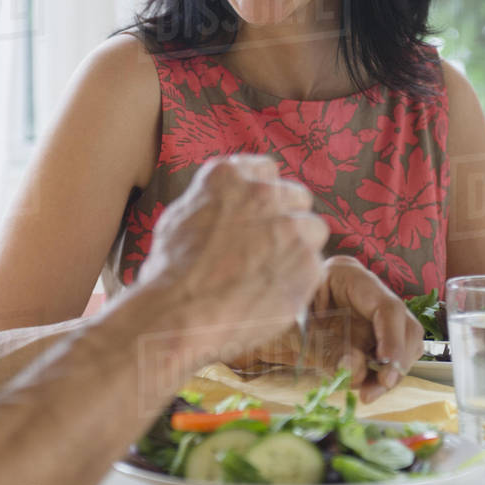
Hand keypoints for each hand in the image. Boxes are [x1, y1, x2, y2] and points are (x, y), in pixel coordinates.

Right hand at [138, 155, 328, 357]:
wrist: (180, 314)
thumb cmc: (170, 272)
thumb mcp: (179, 217)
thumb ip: (212, 201)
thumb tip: (224, 204)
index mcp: (229, 176)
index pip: (265, 170)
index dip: (264, 195)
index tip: (259, 213)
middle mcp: (264, 194)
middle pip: (296, 195)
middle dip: (287, 216)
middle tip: (268, 245)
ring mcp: (291, 228)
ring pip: (312, 229)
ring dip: (299, 245)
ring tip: (273, 272)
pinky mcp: (308, 264)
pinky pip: (314, 267)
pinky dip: (299, 280)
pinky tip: (274, 295)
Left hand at [227, 256, 423, 402]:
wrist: (257, 321)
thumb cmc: (271, 316)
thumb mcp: (291, 331)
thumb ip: (324, 349)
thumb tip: (357, 369)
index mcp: (347, 276)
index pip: (387, 306)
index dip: (392, 338)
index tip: (386, 368)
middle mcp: (367, 291)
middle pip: (406, 325)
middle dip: (397, 360)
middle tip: (378, 387)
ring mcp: (372, 314)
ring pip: (405, 343)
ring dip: (392, 372)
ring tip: (368, 393)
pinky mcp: (371, 335)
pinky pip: (390, 357)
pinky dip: (382, 376)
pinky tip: (365, 389)